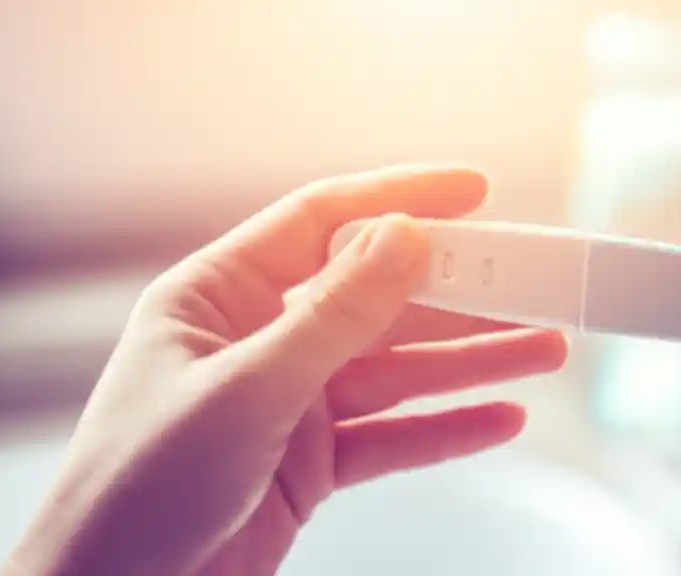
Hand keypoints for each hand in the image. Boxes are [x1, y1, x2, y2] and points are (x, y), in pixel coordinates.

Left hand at [4, 166, 567, 575]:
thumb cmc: (137, 490)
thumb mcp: (246, 389)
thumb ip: (333, 315)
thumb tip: (405, 236)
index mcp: (218, 297)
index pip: (322, 221)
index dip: (401, 198)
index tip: (475, 191)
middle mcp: (257, 340)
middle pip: (376, 299)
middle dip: (458, 296)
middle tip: (533, 285)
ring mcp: (287, 403)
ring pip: (396, 370)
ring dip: (469, 362)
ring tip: (544, 350)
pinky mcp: (308, 465)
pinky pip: (392, 436)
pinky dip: (445, 429)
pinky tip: (500, 418)